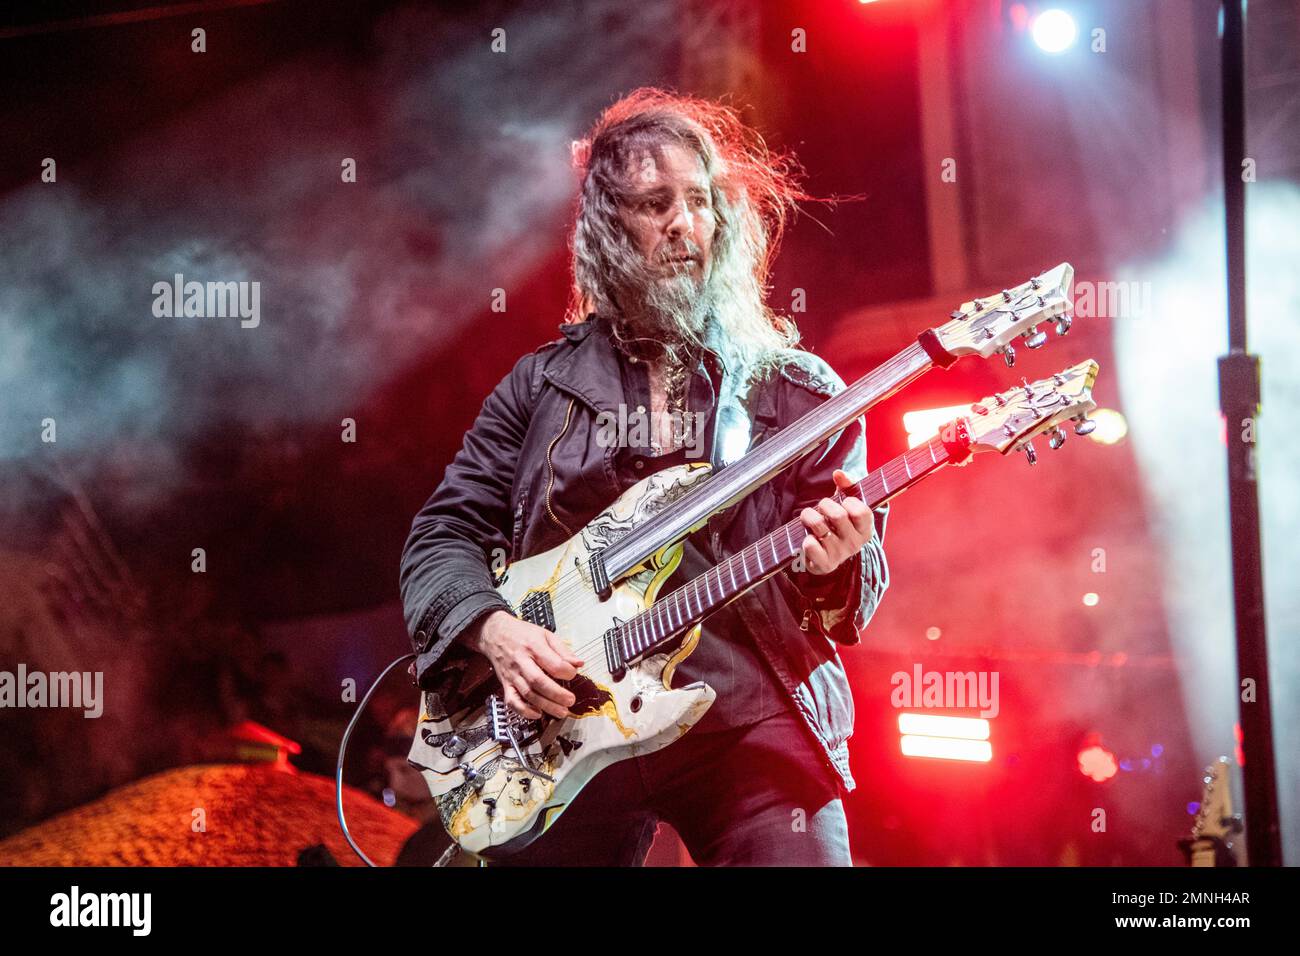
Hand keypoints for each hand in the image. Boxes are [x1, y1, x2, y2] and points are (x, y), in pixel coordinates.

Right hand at [464, 610, 584, 719]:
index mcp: (534, 646)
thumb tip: (578, 663)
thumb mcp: (545, 634)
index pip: (553, 663)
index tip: (573, 674)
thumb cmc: (520, 633)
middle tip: (570, 700)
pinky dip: (523, 710)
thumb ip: (563, 650)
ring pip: (528, 693)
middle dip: (557, 694)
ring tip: (561, 711)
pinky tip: (537, 714)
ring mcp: (512, 674)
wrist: (494, 633)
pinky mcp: (505, 683)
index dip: (567, 672)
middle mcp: (521, 661)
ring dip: (546, 705)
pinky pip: (512, 701)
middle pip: (539, 681)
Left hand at [798, 469, 873, 574]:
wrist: (827, 557)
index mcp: (865, 529)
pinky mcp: (824, 564)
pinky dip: (805, 538)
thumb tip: (838, 473)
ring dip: (809, 516)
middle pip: (837, 515)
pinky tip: (809, 538)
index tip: (843, 502)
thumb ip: (847, 487)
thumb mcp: (847, 506)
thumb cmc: (838, 526)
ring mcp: (839, 554)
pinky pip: (810, 545)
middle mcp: (855, 544)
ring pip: (818, 525)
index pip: (861, 511)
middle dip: (824, 505)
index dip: (848, 502)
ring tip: (809, 518)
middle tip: (821, 508)